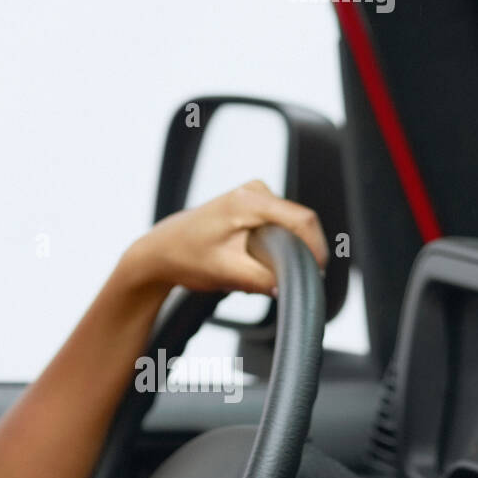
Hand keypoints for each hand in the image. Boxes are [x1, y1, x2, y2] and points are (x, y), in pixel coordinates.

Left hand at [118, 180, 328, 297]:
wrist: (161, 251)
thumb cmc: (185, 257)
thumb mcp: (226, 273)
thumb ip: (263, 280)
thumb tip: (291, 286)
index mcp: (249, 200)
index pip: (302, 220)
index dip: (317, 248)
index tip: (315, 274)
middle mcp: (254, 190)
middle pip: (299, 224)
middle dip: (295, 255)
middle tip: (276, 278)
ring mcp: (253, 195)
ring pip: (289, 229)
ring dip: (281, 253)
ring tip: (253, 269)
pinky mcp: (252, 206)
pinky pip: (278, 229)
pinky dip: (271, 249)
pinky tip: (249, 261)